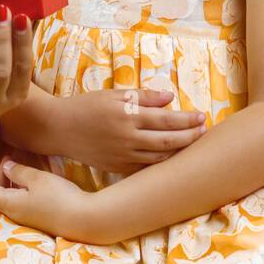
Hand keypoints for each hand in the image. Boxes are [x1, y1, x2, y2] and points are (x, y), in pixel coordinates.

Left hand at [0, 158, 106, 242]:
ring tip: (19, 165)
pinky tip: (31, 179)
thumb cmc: (58, 197)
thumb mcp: (37, 179)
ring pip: (10, 197)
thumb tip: (6, 167)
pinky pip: (22, 200)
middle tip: (8, 158)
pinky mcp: (40, 216)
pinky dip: (20, 188)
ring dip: (10, 181)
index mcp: (9, 203)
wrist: (84, 219)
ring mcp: (28, 216)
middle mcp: (15, 212)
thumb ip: (19, 172)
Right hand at [58, 88, 206, 174]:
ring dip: (179, 150)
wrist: (59, 128)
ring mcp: (122, 156)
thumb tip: (170, 98)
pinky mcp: (117, 168)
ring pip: (159, 157)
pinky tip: (171, 153)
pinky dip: (161, 161)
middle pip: (168, 141)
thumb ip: (143, 96)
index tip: (202, 116)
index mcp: (127, 116)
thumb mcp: (114, 94)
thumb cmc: (87, 106)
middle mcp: (127, 138)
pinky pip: (145, 166)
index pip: (166, 120)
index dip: (187, 120)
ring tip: (192, 141)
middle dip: (190, 137)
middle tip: (204, 131)